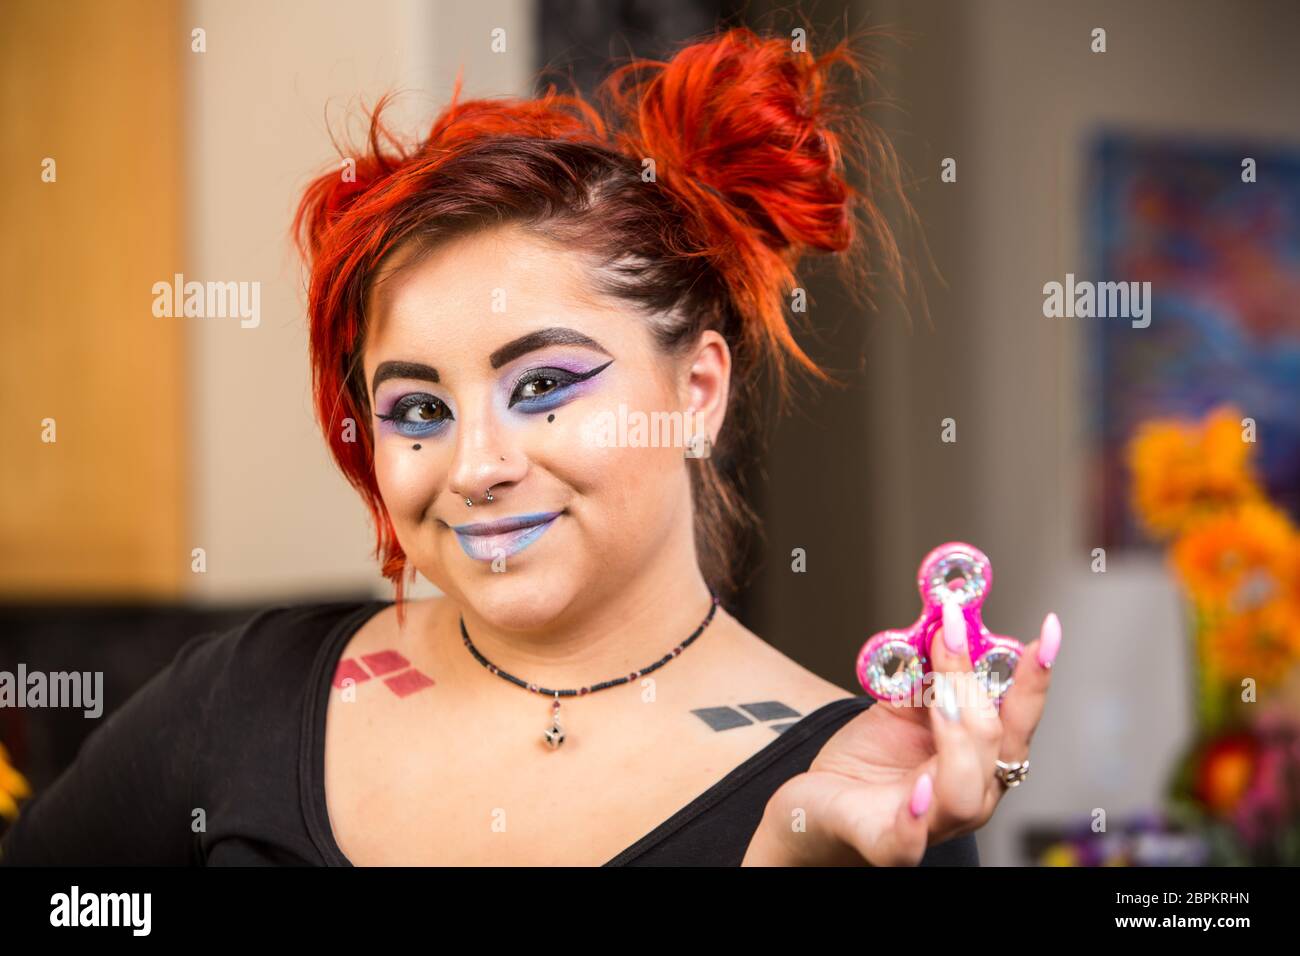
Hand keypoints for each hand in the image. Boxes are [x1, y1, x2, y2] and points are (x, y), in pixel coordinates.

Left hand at [742, 602, 1060, 864]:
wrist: (821, 802)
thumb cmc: (870, 758)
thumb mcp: (901, 704)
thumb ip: (928, 670)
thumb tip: (946, 616)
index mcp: (980, 757)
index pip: (1018, 716)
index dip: (1035, 676)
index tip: (1047, 631)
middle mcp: (970, 793)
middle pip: (991, 742)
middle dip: (972, 683)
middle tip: (952, 634)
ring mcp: (934, 824)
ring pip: (963, 789)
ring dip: (955, 735)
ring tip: (939, 698)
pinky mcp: (886, 845)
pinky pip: (908, 842)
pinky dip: (916, 819)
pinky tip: (919, 792)